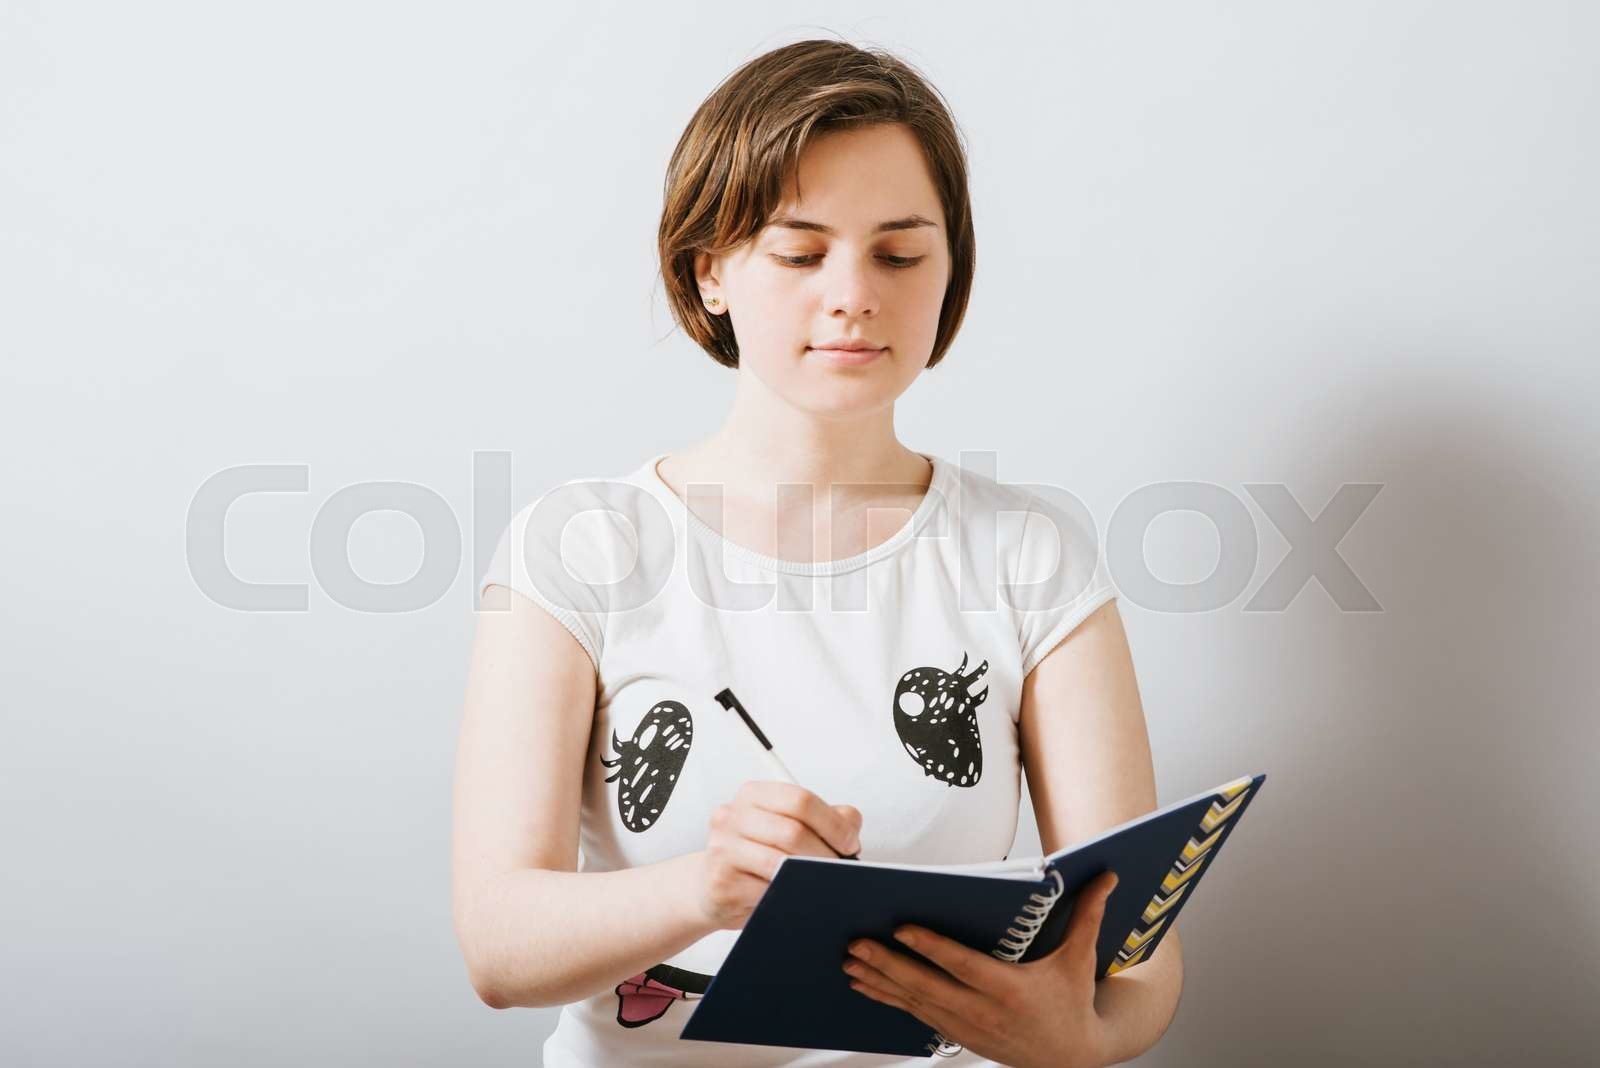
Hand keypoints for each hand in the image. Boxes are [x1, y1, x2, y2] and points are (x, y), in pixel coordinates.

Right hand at [689, 780, 861, 930]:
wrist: (711, 886)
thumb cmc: (756, 853)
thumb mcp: (786, 825)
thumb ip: (825, 818)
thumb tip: (850, 827)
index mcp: (753, 794)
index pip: (801, 800)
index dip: (833, 824)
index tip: (849, 843)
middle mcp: (732, 815)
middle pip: (793, 832)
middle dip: (825, 855)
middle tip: (839, 869)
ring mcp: (722, 848)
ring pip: (780, 863)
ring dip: (810, 877)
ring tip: (822, 883)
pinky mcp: (721, 882)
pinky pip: (766, 891)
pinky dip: (788, 896)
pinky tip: (793, 896)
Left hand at [841, 870, 1119, 1067]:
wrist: (1071, 1058)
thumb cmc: (1072, 1004)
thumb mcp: (1080, 961)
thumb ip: (1088, 916)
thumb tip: (1107, 876)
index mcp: (1011, 990)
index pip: (963, 966)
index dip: (932, 948)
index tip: (902, 930)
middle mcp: (984, 1012)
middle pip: (928, 987)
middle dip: (888, 966)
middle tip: (857, 945)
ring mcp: (967, 1027)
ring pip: (915, 1004)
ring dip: (880, 983)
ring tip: (851, 963)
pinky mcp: (958, 1034)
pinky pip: (916, 1016)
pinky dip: (889, 1001)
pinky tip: (865, 986)